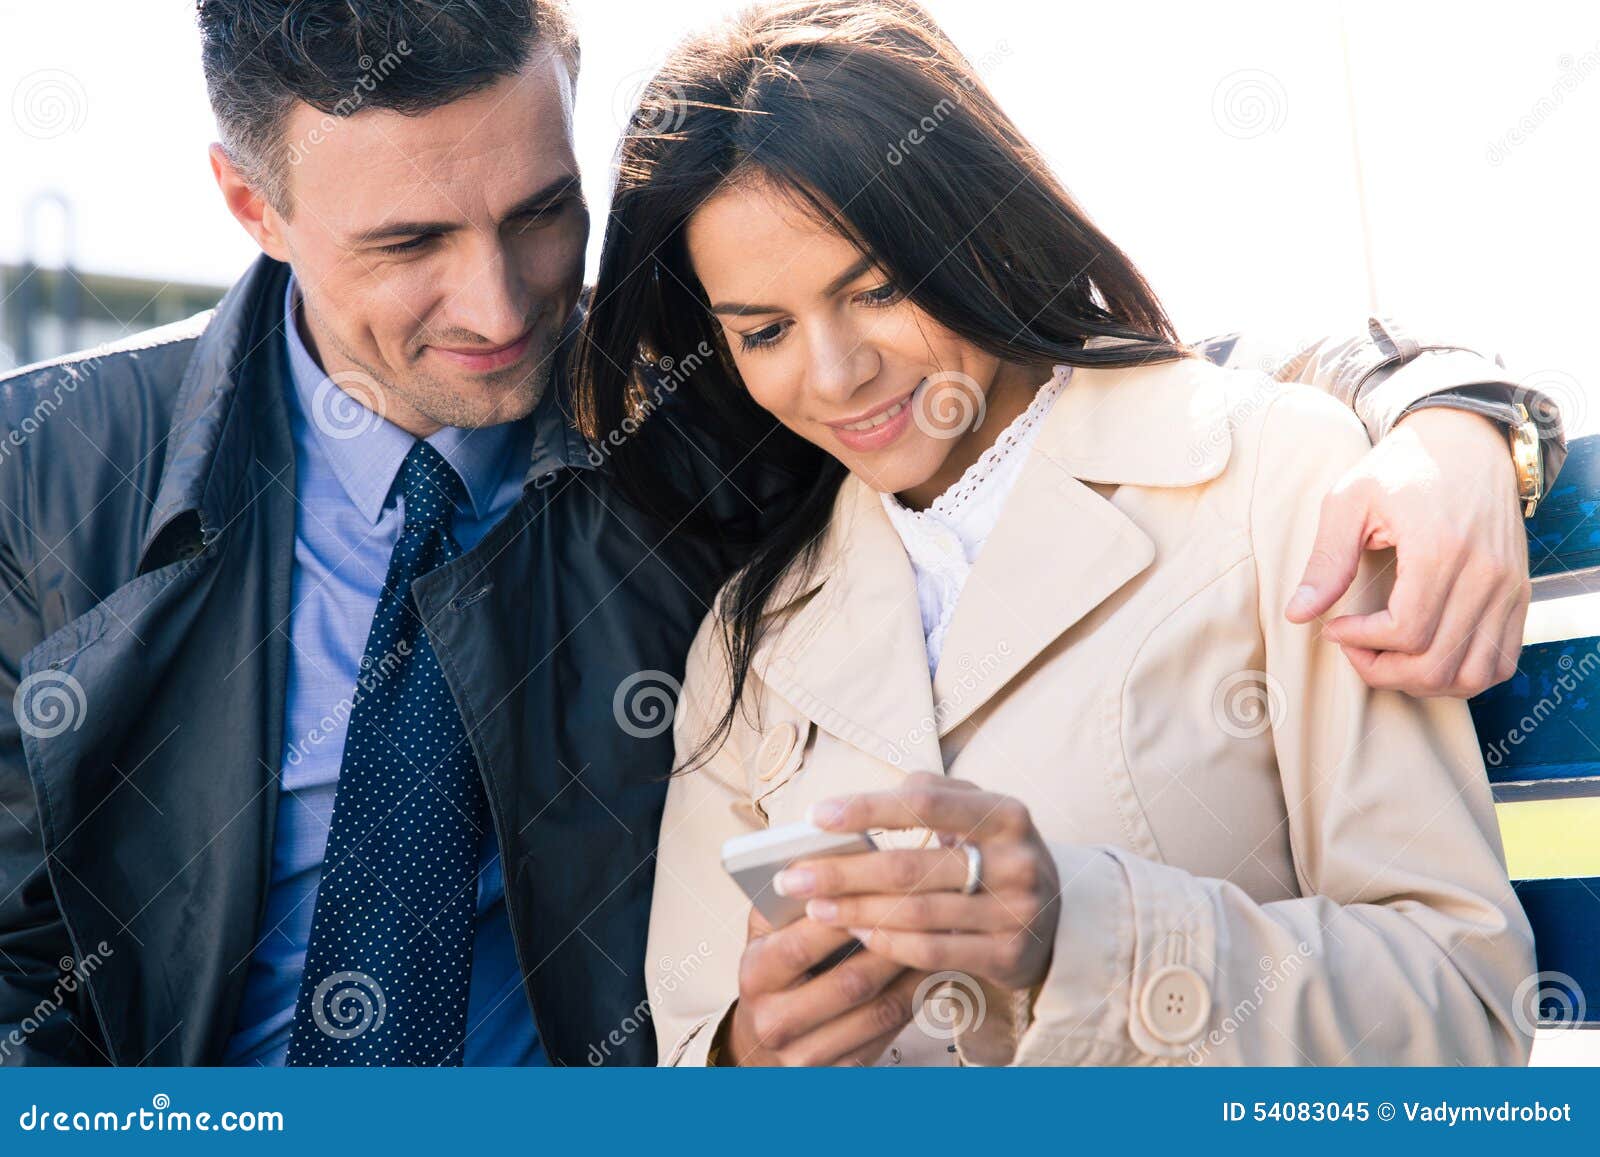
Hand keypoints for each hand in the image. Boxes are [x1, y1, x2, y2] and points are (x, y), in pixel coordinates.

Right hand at [721, 905, 924, 1065]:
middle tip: (929, 912)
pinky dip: (914, 1002)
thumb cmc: (775, 969)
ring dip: (915, 974)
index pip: (801, 944)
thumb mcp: (767, 931)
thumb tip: (834, 857)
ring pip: (878, 1011)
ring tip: (941, 940)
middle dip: (895, 945)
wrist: (764, 1039)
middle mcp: (775, 1022)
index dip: (844, 916)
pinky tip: (931, 974)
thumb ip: (790, 897)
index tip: (882, 885)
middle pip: (850, 982)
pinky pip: (887, 1036)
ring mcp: (806, 1056)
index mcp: (755, 976)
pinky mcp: (837, 1076)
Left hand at [783, 772, 1060, 991]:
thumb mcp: (980, 812)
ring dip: (856, 912)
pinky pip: (934, 952)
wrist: (1060, 919)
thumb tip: (855, 806)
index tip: (816, 816)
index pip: (925, 802)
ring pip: (916, 913)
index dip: (867, 808)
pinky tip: (858, 935)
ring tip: (814, 908)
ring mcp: (1017, 912)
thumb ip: (927, 794)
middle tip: (793, 877)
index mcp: (1007, 813)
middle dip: (843, 872)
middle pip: (911, 865)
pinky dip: (889, 944)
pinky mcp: (1009, 956)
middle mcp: (1018, 861)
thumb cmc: (997, 854)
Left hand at [1285, 407, 1529, 696]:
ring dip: (1421, 681)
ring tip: (1386, 656)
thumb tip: (1297, 614)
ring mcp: (1509, 588)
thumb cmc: (1401, 468)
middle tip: (1353, 647)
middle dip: (1383, 670)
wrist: (1466, 441)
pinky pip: (1500, 661)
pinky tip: (1423, 656)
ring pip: (1471, 674)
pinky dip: (1461, 674)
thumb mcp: (1349, 501)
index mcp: (1441, 549)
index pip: (1406, 631)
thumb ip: (1326, 561)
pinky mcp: (1519, 595)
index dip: (1360, 642)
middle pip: (1437, 662)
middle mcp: (1486, 574)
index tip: (1333, 628)